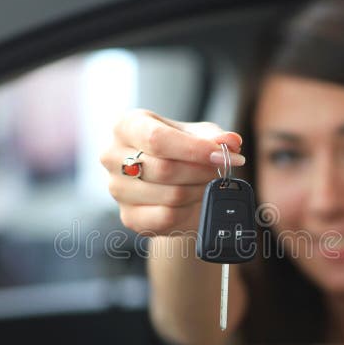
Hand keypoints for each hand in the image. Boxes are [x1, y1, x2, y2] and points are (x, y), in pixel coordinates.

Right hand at [100, 109, 244, 233]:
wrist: (171, 180)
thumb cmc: (181, 150)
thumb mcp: (199, 135)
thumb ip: (214, 137)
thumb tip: (230, 142)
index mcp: (126, 126)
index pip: (157, 139)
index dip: (194, 149)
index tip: (223, 155)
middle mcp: (113, 156)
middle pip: (165, 170)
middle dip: (202, 172)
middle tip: (222, 170)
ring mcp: (117, 189)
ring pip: (171, 196)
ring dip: (200, 191)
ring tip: (208, 183)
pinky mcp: (128, 217)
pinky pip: (167, 218)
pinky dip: (190, 210)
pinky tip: (195, 200)